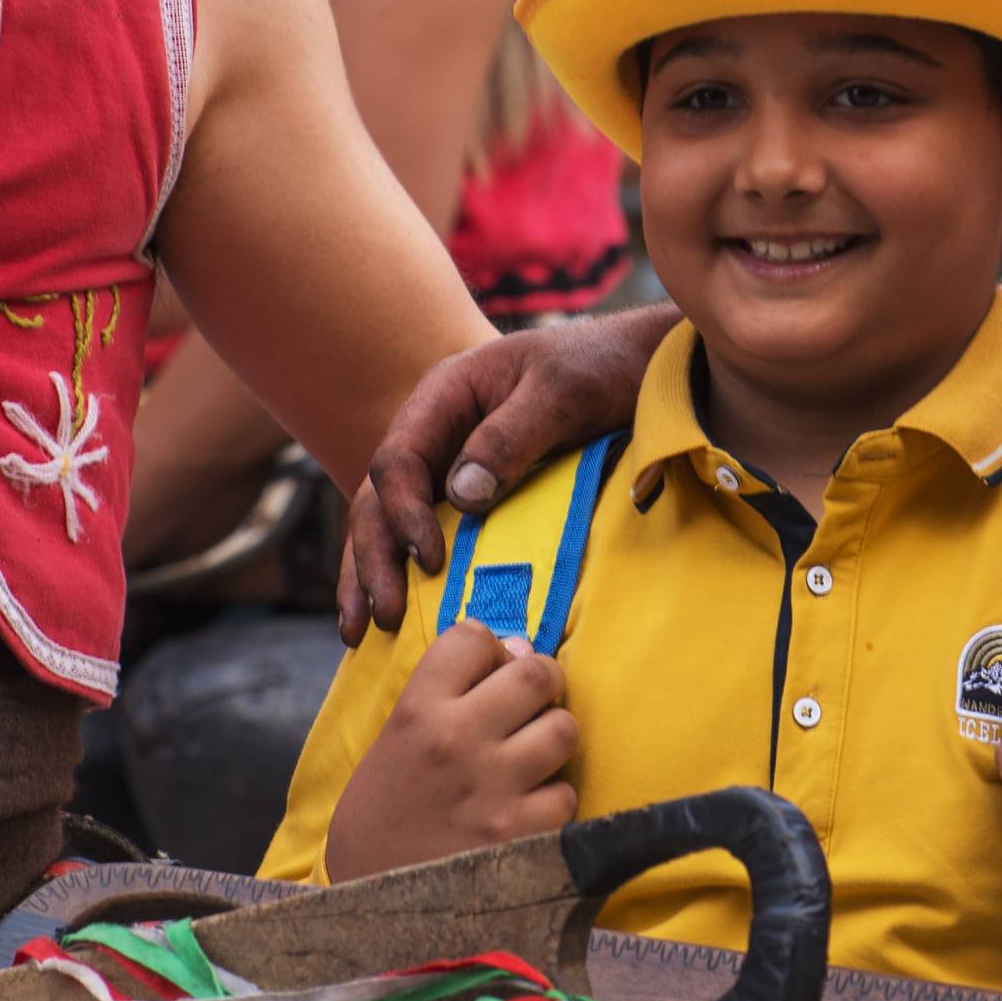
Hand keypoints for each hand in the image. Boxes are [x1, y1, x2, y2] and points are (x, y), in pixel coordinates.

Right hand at [320, 622, 579, 879]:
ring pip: (564, 728)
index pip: (474, 636)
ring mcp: (493, 788)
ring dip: (551, 740)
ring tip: (529, 761)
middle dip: (540, 683)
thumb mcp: (394, 742)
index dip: (488, 651)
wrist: (367, 904)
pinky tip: (524, 812)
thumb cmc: (382, 817)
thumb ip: (448, 695)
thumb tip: (523, 649)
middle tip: (528, 707)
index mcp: (416, 710)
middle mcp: (456, 739)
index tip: (485, 677)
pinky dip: (551, 802)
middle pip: (536, 671)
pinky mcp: (521, 836)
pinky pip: (566, 794)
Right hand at [343, 306, 671, 640]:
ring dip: (370, 575)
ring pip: (386, 522)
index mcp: (445, 394)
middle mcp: (434, 431)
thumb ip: (512, 436)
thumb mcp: (563, 392)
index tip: (428, 560)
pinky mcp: (468, 496)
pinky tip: (396, 617)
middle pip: (378, 498)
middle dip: (373, 559)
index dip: (403, 513)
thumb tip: (462, 496)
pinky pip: (423, 534)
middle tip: (381, 617)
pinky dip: (403, 573)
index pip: (398, 459)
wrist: (640, 368)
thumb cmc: (602, 368)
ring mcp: (446, 465)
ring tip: (361, 632)